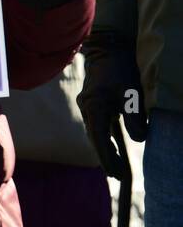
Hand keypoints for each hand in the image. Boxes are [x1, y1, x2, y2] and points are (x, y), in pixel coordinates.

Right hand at [78, 37, 148, 179]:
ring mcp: (87, 105)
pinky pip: (96, 126)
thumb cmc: (121, 70)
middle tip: (119, 177)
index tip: (116, 174)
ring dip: (105, 149)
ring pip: (94, 133)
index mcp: (94, 108)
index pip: (99, 139)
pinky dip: (103, 138)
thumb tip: (140, 140)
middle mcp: (87, 108)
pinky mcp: (91, 102)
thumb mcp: (132, 94)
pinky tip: (110, 145)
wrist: (108, 49)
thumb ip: (135, 117)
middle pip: (95, 139)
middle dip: (107, 158)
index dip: (108, 158)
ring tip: (117, 167)